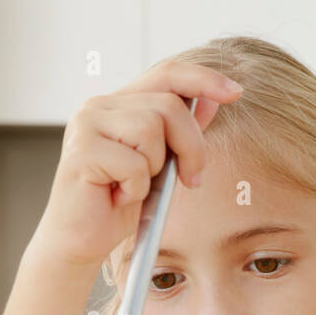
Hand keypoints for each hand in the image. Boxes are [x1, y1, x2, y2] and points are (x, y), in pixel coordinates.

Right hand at [27, 60, 243, 273]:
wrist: (79, 240)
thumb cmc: (117, 205)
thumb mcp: (161, 166)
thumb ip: (180, 133)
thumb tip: (211, 102)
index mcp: (119, 104)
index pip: (166, 74)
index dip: (203, 78)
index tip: (236, 92)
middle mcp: (99, 106)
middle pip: (168, 105)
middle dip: (192, 146)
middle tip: (190, 180)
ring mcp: (86, 125)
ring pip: (150, 130)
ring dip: (155, 170)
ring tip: (135, 188)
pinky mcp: (81, 152)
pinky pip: (133, 164)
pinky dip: (136, 189)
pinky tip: (117, 198)